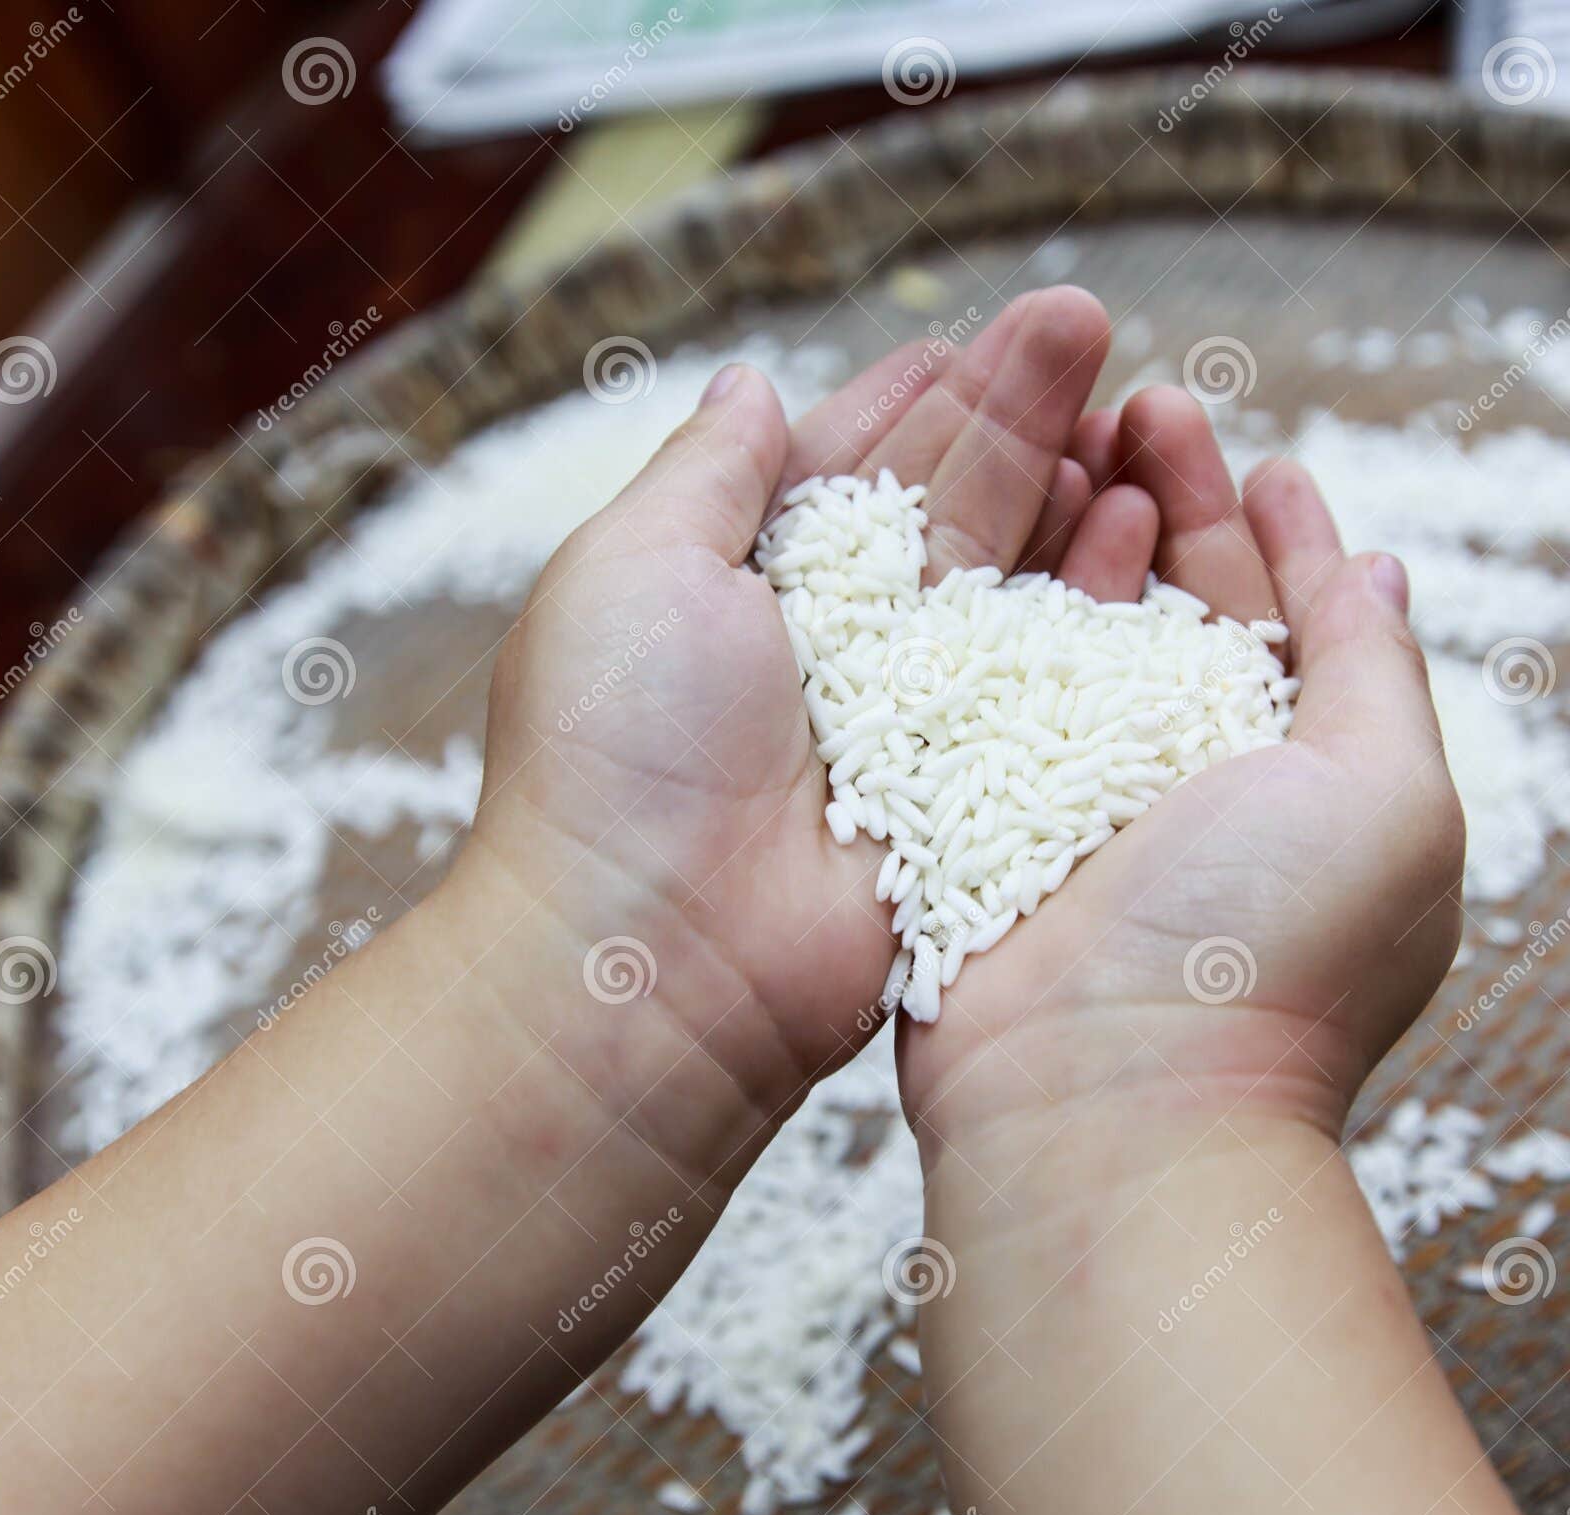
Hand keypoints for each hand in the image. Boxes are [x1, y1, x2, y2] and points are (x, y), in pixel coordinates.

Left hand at [450, 289, 1115, 1187]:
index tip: (975, 334)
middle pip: (944, 504)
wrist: (661, 953)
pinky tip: (1138, 517)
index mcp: (741, 584)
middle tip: (1087, 319)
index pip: (848, 468)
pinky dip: (1094, 598)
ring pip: (1009, 578)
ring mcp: (908, 717)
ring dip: (1068, 488)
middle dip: (1014, 409)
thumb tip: (748, 386)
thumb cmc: (618, 751)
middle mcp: (834, 646)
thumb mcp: (629, 569)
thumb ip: (702, 474)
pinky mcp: (971, 785)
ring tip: (1133, 402)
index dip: (913, 397)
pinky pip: (1049, 675)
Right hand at [895, 385, 1463, 1166]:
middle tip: (1136, 403)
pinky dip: (983, 604)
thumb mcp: (1388, 795)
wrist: (1102, 1100)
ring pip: (1065, 625)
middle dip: (1163, 498)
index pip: (1279, 616)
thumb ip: (1376, 671)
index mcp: (1286, 768)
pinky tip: (984, 532)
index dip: (1267, 524)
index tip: (1245, 447)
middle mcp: (1175, 773)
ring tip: (1062, 435)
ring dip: (1070, 528)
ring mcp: (1064, 788)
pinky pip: (975, 681)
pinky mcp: (969, 806)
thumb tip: (1383, 568)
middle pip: (1165, 602)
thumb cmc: (1268, 954)